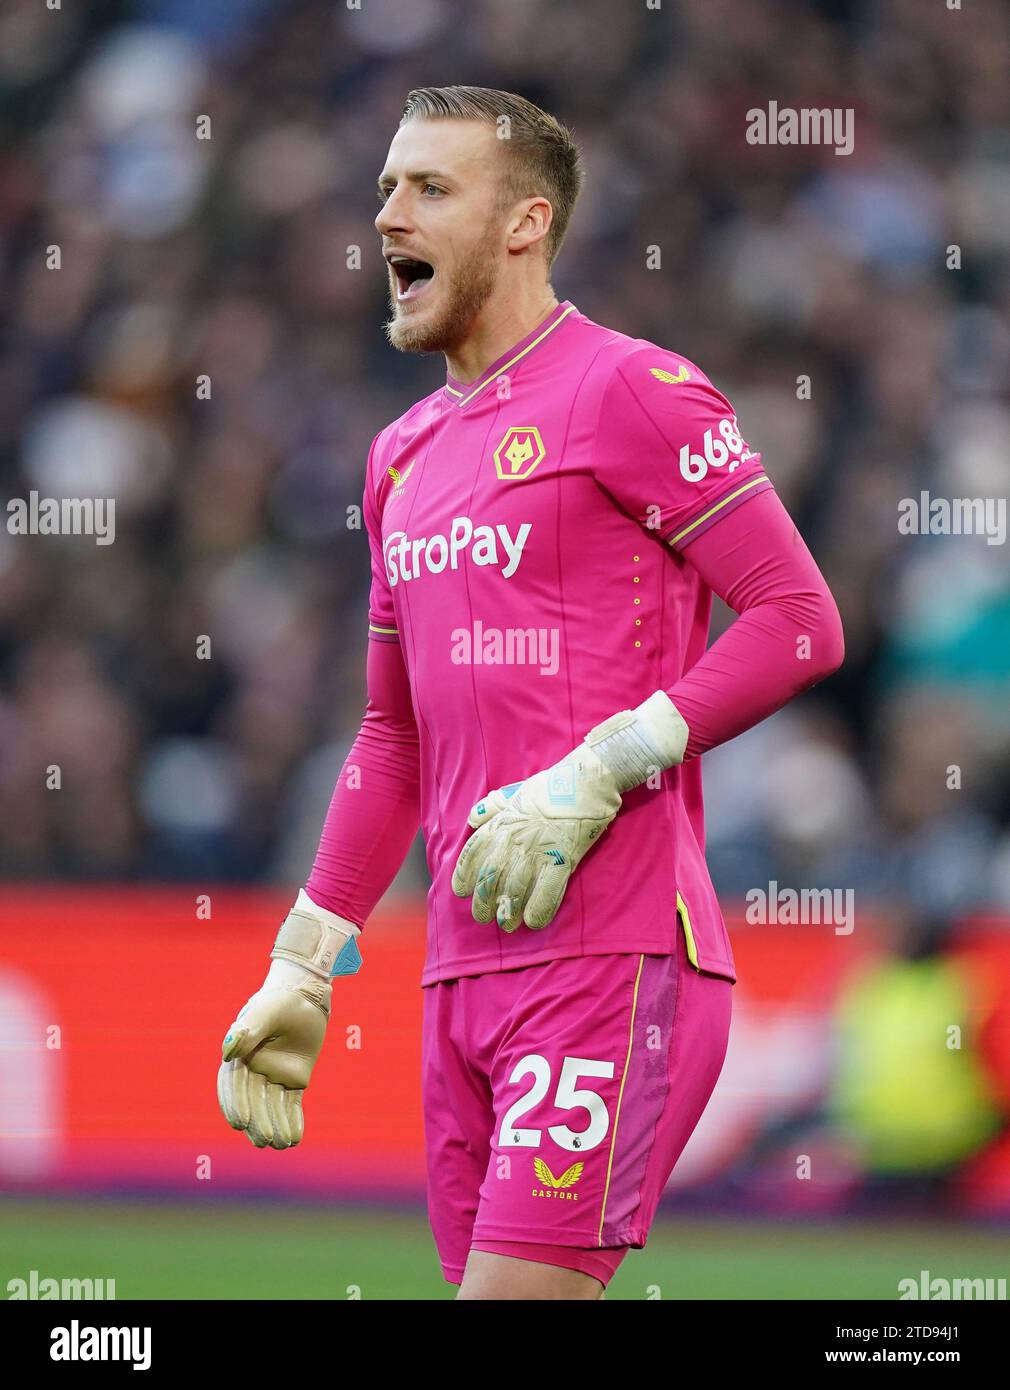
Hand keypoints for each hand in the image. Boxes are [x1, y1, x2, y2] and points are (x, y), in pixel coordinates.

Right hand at [217, 962, 329, 1148]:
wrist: (304, 998)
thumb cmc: (280, 1002)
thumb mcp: (265, 1012)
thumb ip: (247, 1031)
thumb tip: (227, 1050)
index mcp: (239, 1056)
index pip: (233, 1086)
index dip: (235, 1104)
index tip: (241, 1122)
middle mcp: (253, 1071)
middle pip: (253, 1101)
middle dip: (259, 1121)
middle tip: (266, 1140)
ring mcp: (273, 1077)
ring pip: (272, 1107)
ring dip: (276, 1127)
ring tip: (283, 1145)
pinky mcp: (293, 1081)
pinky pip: (291, 1104)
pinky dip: (293, 1121)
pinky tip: (296, 1138)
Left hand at [451, 746, 620, 931]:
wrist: (585, 781)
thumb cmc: (550, 787)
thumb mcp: (514, 793)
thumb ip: (492, 807)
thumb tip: (472, 817)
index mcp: (501, 824)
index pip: (472, 854)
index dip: (464, 876)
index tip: (462, 892)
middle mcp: (513, 840)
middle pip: (490, 878)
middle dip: (484, 903)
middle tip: (485, 917)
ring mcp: (537, 851)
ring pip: (514, 890)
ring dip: (509, 912)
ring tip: (508, 925)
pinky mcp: (562, 860)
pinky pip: (547, 892)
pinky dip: (539, 910)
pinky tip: (533, 922)